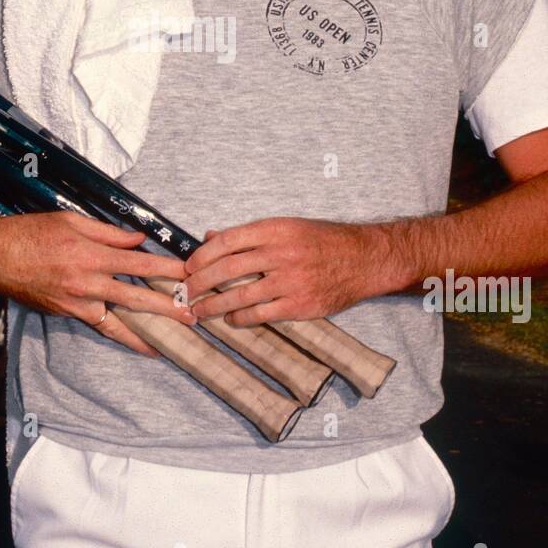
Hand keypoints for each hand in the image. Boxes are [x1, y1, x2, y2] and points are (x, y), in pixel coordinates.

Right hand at [0, 210, 194, 356]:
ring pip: (121, 319)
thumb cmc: (31, 232)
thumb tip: (138, 240)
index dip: (167, 269)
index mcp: (90, 255)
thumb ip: (108, 233)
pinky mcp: (68, 313)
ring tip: (174, 337)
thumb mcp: (71, 220)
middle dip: (167, 306)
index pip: (139, 263)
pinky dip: (123, 336)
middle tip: (192, 315)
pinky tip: (141, 344)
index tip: (189, 272)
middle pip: (136, 297)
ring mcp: (77, 302)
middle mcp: (86, 283)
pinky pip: (102, 326)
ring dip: (149, 329)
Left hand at [181, 218, 381, 327]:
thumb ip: (249, 234)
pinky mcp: (299, 304)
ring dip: (213, 305)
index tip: (188, 267)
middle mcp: (280, 253)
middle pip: (227, 269)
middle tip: (185, 292)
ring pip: (239, 295)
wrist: (363, 259)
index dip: (202, 255)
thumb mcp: (287, 227)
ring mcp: (290, 280)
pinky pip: (260, 314)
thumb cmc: (322, 241)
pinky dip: (240, 318)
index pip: (227, 241)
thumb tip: (211, 237)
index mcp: (274, 229)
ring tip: (199, 311)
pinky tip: (230, 319)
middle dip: (200, 283)